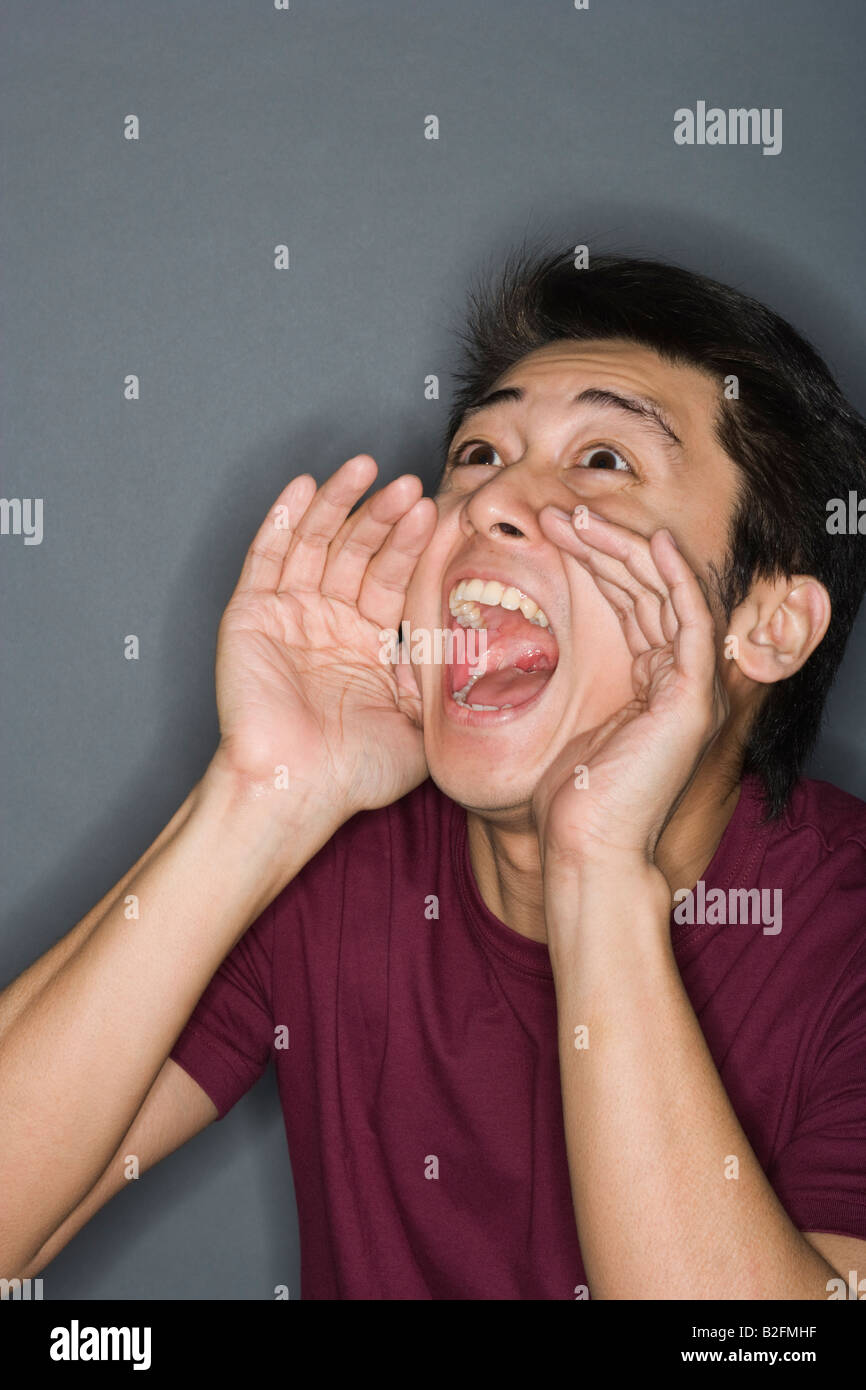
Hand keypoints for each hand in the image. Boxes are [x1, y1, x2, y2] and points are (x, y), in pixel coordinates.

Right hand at [210, 455, 437, 820]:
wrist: (297, 791)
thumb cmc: (356, 772)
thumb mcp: (422, 721)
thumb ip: (444, 675)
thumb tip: (484, 637)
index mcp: (369, 642)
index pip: (394, 577)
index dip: (413, 544)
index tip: (439, 512)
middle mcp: (330, 620)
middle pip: (359, 551)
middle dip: (383, 517)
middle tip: (410, 486)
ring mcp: (289, 613)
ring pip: (317, 542)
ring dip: (339, 502)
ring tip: (365, 468)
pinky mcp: (250, 613)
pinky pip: (266, 555)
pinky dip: (284, 519)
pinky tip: (304, 485)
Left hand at [531, 508, 727, 872]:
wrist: (583, 849)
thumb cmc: (566, 801)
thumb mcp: (563, 722)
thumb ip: (564, 681)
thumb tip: (522, 642)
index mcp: (654, 687)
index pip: (634, 605)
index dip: (598, 562)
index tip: (553, 531)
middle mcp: (680, 683)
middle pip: (649, 592)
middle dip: (605, 546)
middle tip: (558, 514)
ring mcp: (693, 690)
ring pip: (667, 595)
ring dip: (625, 549)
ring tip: (577, 517)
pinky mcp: (694, 699)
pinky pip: (692, 621)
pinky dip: (675, 578)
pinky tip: (649, 542)